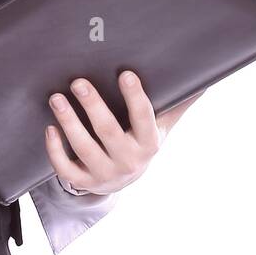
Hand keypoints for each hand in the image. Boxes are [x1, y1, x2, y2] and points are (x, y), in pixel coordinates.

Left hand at [44, 71, 205, 195]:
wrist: (125, 179)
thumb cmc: (142, 140)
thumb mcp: (162, 125)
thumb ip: (178, 102)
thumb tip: (205, 78)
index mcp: (149, 143)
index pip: (144, 118)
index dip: (135, 97)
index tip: (125, 73)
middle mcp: (129, 160)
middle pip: (108, 131)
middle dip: (93, 105)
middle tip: (78, 82)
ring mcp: (105, 173)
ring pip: (84, 148)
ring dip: (69, 122)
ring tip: (56, 98)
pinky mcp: (85, 181)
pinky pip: (66, 169)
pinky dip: (56, 150)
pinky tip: (50, 128)